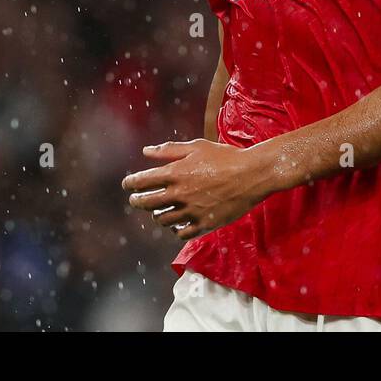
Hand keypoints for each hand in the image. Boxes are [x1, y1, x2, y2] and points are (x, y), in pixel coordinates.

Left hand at [121, 139, 277, 240]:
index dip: (131, 183)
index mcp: (176, 173)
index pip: (142, 181)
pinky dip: (174, 230)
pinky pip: (181, 233)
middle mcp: (180, 194)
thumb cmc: (225, 157)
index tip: (128, 185)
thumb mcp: (197, 146)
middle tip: (136, 200)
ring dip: (156, 215)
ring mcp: (191, 211)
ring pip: (162, 220)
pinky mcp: (204, 224)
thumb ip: (169, 150)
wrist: (252, 175)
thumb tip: (145, 151)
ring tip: (157, 212)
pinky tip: (175, 225)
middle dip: (137, 201)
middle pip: (147, 203)